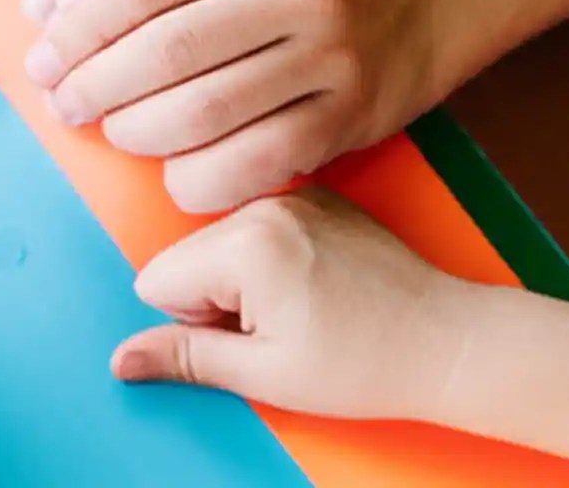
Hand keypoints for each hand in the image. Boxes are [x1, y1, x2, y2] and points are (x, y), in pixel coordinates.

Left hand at [24, 0, 441, 213]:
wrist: (424, 1)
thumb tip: (74, 33)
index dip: (81, 34)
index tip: (44, 63)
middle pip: (167, 53)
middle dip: (98, 89)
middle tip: (69, 106)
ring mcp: (328, 58)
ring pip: (205, 113)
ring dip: (141, 134)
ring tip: (120, 134)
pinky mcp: (345, 118)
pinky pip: (253, 163)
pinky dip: (198, 178)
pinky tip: (178, 173)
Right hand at [111, 188, 474, 420]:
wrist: (447, 341)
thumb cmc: (365, 364)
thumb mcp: (265, 374)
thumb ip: (184, 358)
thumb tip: (121, 358)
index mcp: (247, 244)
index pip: (156, 279)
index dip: (194, 321)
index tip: (249, 333)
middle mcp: (266, 204)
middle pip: (187, 254)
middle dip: (215, 297)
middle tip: (279, 324)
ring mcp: (296, 194)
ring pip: (221, 239)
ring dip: (243, 278)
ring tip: (302, 305)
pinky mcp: (319, 195)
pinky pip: (260, 224)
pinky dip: (273, 256)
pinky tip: (316, 283)